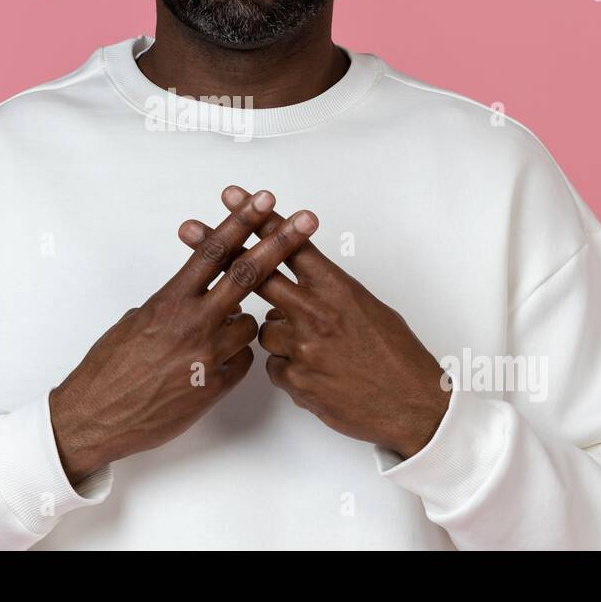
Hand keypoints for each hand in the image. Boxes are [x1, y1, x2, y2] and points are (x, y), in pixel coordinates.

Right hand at [49, 188, 320, 484]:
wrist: (98, 416)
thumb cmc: (109, 367)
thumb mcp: (137, 321)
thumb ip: (172, 303)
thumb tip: (197, 292)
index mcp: (168, 301)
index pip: (212, 251)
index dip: (241, 222)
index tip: (262, 201)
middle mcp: (192, 323)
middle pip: (247, 274)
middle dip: (279, 244)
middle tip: (305, 220)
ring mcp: (207, 356)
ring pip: (249, 323)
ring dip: (242, 320)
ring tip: (215, 331)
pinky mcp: (215, 387)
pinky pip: (242, 360)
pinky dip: (234, 356)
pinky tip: (213, 363)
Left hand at [179, 185, 450, 460]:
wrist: (412, 405)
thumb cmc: (396, 355)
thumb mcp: (367, 308)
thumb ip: (327, 292)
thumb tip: (298, 286)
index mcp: (338, 288)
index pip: (290, 245)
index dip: (259, 219)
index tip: (233, 196)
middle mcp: (316, 312)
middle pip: (256, 274)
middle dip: (220, 250)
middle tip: (188, 229)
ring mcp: (304, 346)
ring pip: (264, 329)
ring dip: (280, 335)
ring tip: (319, 350)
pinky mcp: (297, 379)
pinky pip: (276, 366)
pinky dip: (291, 368)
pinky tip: (320, 376)